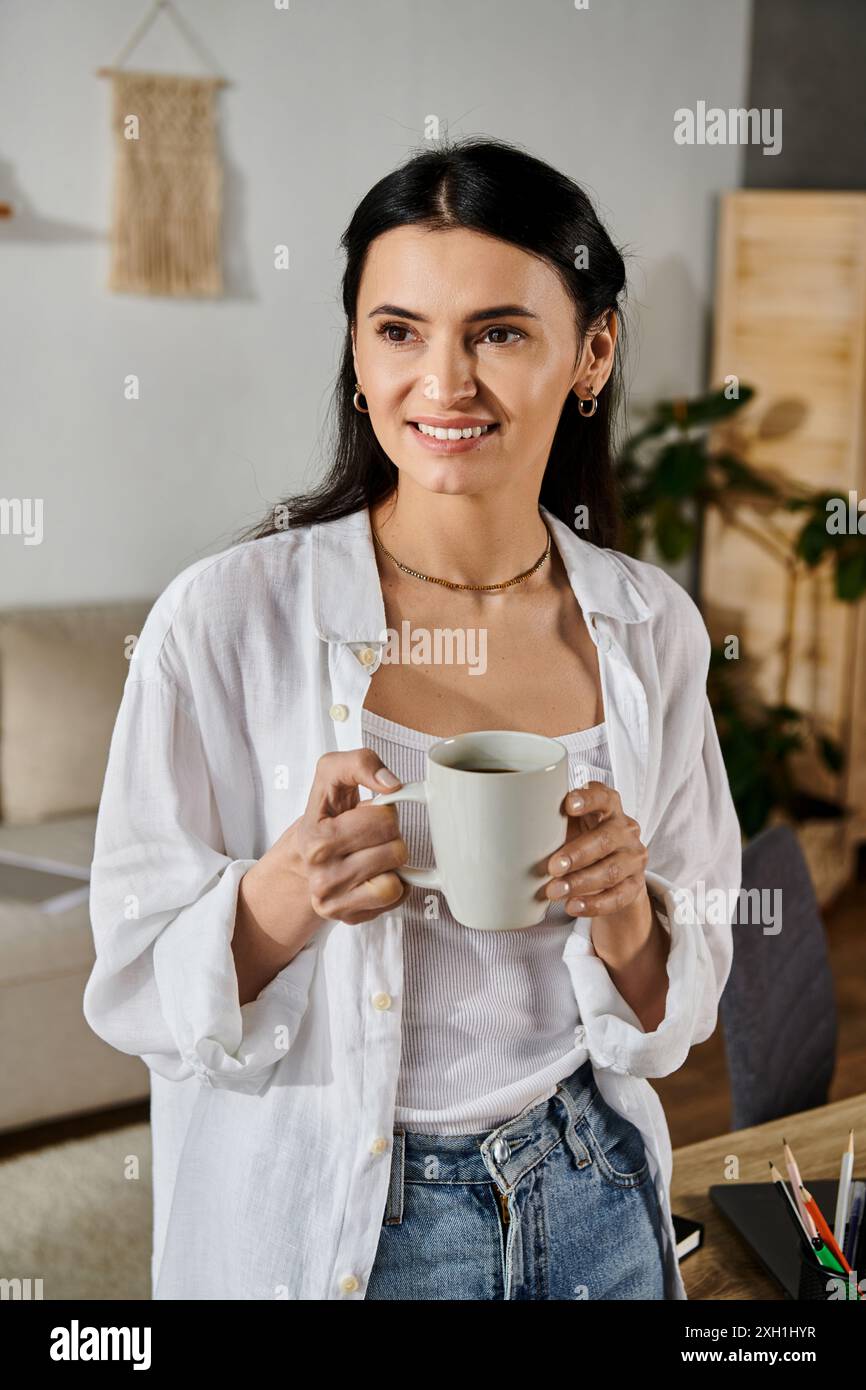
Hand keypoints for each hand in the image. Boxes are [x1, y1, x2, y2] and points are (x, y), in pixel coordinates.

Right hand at [241, 749, 411, 939]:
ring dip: (391, 863)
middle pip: (396, 850)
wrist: (302, 859)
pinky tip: (375, 874)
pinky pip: (396, 899)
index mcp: (317, 838)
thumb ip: (360, 763)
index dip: (383, 810)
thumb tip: (392, 784)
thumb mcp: (331, 774)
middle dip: (389, 836)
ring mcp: (335, 901)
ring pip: (396, 880)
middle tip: (369, 835)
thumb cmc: (326, 815)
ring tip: (372, 854)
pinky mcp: (349, 918)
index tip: (364, 813)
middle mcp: (322, 875)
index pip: (384, 820)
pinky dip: (394, 885)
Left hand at [543, 781, 652, 950]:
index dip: (588, 799)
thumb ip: (553, 821)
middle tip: (552, 867)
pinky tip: (572, 906)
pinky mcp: (636, 885)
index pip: (604, 797)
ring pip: (611, 870)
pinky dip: (594, 904)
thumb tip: (512, 824)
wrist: (614, 873)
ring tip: (554, 892)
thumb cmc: (583, 840)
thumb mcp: (570, 826)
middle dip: (577, 854)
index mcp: (609, 808)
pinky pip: (618, 896)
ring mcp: (633, 858)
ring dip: (580, 883)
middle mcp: (626, 830)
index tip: (568, 804)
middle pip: (606, 839)